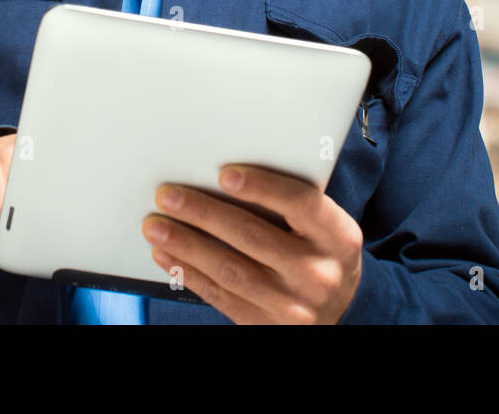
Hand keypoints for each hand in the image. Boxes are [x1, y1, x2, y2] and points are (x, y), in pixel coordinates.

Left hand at [142, 165, 362, 323]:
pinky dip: (189, 274)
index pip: (300, 203)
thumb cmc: (324, 253)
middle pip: (253, 236)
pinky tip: (167, 255)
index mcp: (338, 237)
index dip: (262, 187)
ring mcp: (292, 304)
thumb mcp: (326, 227)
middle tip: (168, 195)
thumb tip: (228, 176)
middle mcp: (318, 273)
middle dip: (204, 213)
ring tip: (155, 225)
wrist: (342, 311)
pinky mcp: (265, 325)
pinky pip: (220, 297)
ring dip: (186, 245)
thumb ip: (292, 204)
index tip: (225, 173)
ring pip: (229, 269)